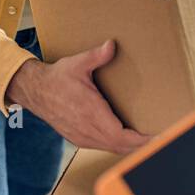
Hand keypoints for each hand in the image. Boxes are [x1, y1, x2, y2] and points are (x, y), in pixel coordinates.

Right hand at [5, 39, 152, 154]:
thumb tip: (112, 45)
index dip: (141, 141)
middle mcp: (87, 130)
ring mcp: (82, 137)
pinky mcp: (78, 138)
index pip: (121, 136)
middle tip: (161, 138)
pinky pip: (103, 146)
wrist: (34, 91)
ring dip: (130, 146)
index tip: (157, 137)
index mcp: (90, 113)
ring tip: (148, 139)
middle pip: (121, 146)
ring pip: (112, 148)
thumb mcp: (77, 64)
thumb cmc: (56, 78)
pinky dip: (117, 144)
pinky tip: (127, 138)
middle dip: (141, 145)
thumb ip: (97, 55)